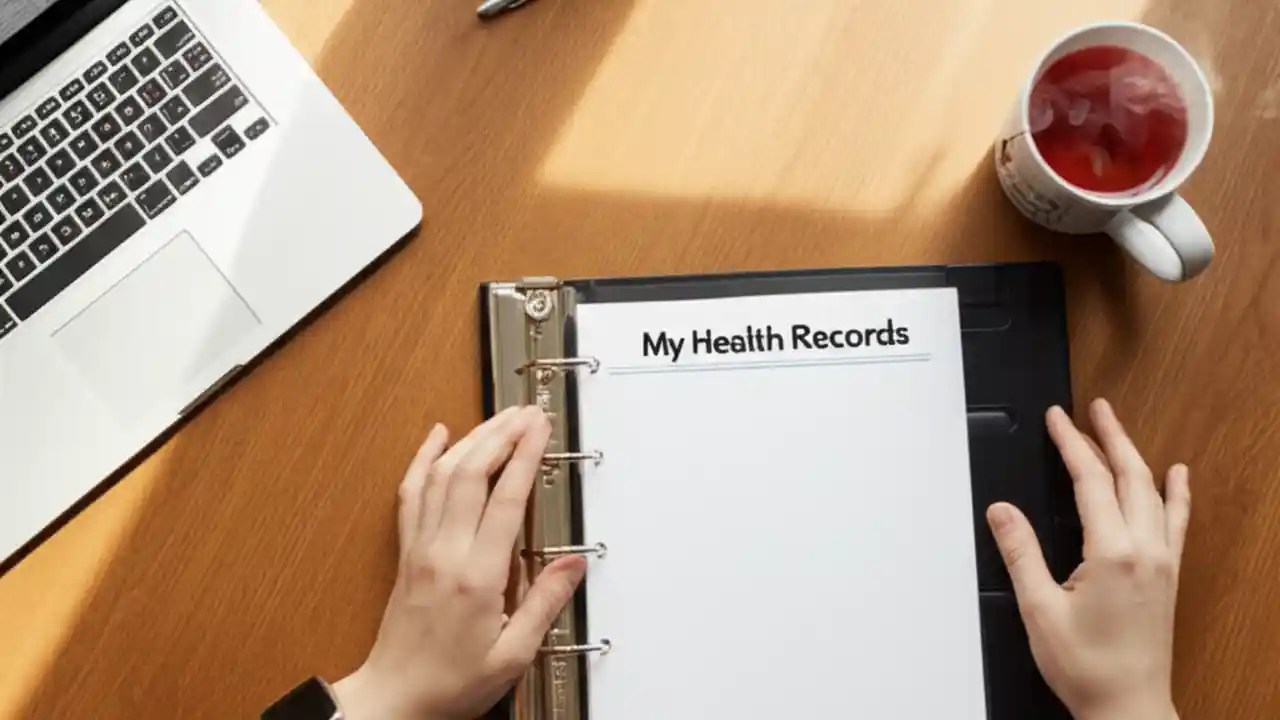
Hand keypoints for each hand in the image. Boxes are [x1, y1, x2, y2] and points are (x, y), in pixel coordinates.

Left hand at [332, 407, 587, 719]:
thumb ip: (544, 603)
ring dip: (471, 439)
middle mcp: (444, 553)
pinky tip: (436, 436)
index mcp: (476, 577)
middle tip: (527, 413)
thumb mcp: (514, 654)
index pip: (505, 499)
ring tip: (499, 418)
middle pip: (471, 472)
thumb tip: (573, 564)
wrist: (395, 699)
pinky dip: (423, 458)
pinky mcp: (406, 551)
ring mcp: (420, 548)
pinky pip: (411, 492)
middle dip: (502, 434)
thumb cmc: (450, 683)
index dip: (525, 456)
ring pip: (442, 474)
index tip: (541, 429)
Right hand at [987, 399, 1189, 719]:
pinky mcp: (1168, 575)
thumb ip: (1020, 553)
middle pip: (1129, 475)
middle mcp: (1145, 550)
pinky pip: (1178, 521)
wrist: (1126, 707)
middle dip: (1108, 436)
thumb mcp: (1039, 609)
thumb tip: (1002, 511)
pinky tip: (1179, 475)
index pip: (1091, 480)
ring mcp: (1163, 562)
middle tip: (1092, 408)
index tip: (1058, 418)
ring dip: (1136, 455)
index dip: (1072, 443)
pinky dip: (1178, 493)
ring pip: (1154, 492)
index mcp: (1112, 553)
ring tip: (1119, 428)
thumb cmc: (1086, 667)